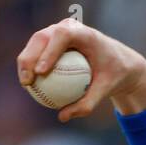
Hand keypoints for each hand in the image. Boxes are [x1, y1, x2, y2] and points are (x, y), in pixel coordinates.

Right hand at [17, 18, 145, 121]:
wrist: (120, 62)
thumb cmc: (115, 74)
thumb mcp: (106, 90)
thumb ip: (87, 104)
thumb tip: (62, 117)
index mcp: (85, 33)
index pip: (62, 36)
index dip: (49, 52)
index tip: (42, 72)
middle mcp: (69, 27)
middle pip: (42, 37)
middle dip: (30, 58)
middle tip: (28, 81)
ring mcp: (58, 31)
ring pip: (35, 43)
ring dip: (26, 61)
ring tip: (25, 83)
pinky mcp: (52, 39)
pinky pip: (37, 51)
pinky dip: (31, 65)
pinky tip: (28, 84)